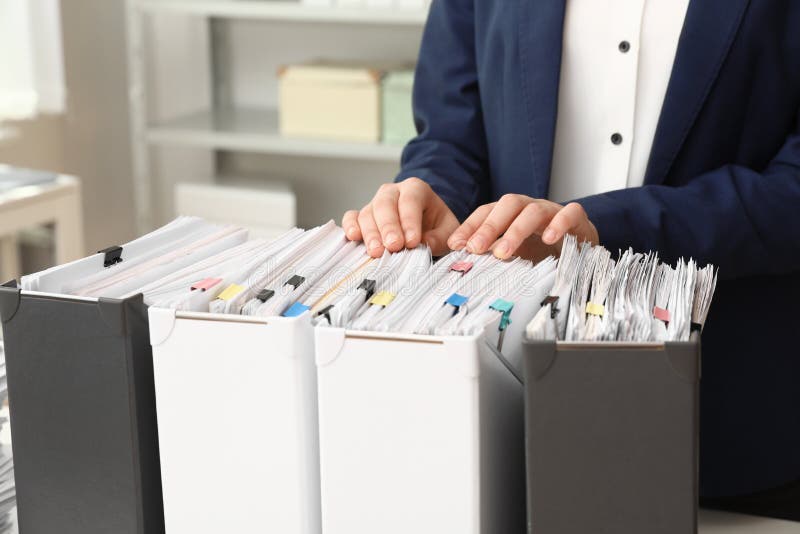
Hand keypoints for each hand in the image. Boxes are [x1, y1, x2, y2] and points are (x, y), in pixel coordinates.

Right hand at [342, 177, 459, 257]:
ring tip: (377, 252)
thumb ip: (440, 237)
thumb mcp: (447, 230)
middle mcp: (392, 192)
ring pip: (367, 213)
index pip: (410, 201)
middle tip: (393, 246)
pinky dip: (350, 226)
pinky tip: (353, 237)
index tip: (412, 242)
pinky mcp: (362, 216)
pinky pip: (351, 217)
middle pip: (385, 204)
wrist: (425, 224)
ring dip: (371, 233)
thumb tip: (425, 245)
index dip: (410, 222)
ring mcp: (375, 203)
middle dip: (388, 227)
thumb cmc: (435, 225)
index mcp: (415, 189)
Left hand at [447, 195, 598, 259]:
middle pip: (508, 205)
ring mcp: (554, 211)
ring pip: (533, 211)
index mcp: (512, 214)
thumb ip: (493, 256)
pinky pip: (570, 213)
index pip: (487, 211)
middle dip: (489, 226)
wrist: (583, 250)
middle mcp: (530, 208)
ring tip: (503, 252)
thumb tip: (464, 264)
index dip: (470, 226)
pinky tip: (549, 239)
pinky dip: (559, 224)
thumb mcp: (515, 256)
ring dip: (516, 230)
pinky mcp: (578, 218)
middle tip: (474, 249)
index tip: (455, 245)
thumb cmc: (544, 253)